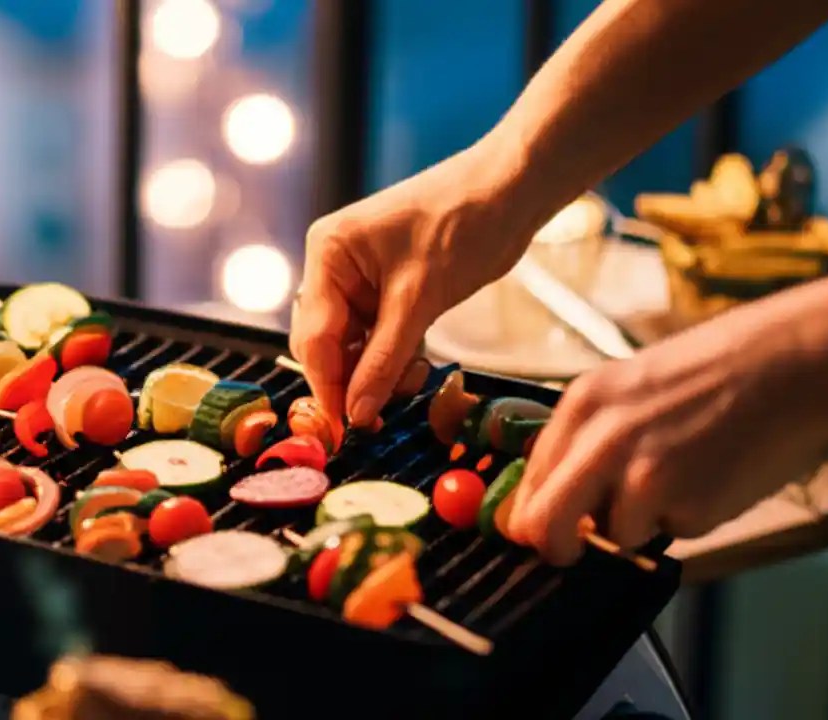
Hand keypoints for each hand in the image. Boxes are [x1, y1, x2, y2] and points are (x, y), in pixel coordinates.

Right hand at [290, 145, 539, 428]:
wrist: (512, 191)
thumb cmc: (463, 223)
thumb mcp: (420, 298)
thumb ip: (383, 359)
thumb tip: (356, 413)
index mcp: (328, 252)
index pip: (315, 335)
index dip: (327, 386)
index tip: (340, 430)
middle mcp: (335, 265)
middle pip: (327, 344)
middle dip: (352, 380)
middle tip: (374, 420)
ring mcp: (361, 279)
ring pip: (354, 347)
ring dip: (377, 373)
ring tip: (411, 381)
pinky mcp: (390, 291)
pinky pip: (378, 339)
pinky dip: (394, 359)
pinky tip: (418, 366)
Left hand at [506, 302, 827, 565]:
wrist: (791, 365)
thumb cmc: (716, 374)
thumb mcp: (629, 387)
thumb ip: (590, 436)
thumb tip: (560, 495)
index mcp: (580, 405)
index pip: (528, 479)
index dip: (532, 513)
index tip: (543, 529)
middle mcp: (598, 440)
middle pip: (541, 525)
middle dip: (554, 549)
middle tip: (572, 553)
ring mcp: (639, 475)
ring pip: (611, 536)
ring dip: (639, 526)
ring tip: (681, 481)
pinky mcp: (682, 504)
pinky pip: (669, 535)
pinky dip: (687, 521)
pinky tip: (713, 479)